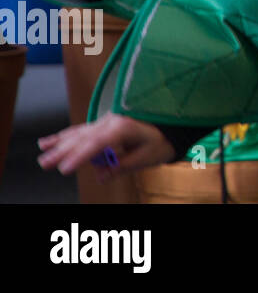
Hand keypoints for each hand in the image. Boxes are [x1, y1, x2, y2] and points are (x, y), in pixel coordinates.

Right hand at [38, 113, 175, 179]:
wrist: (173, 124)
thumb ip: (123, 166)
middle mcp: (113, 121)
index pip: (98, 143)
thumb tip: (101, 176)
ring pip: (79, 132)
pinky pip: (81, 131)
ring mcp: (106, 121)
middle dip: (63, 150)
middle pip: (84, 137)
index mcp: (125, 127)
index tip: (65, 168)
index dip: (80, 156)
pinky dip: (65, 136)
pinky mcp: (103, 125)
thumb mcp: (148, 156)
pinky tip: (48, 141)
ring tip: (43, 152)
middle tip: (46, 164)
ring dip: (60, 143)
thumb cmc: (162, 141)